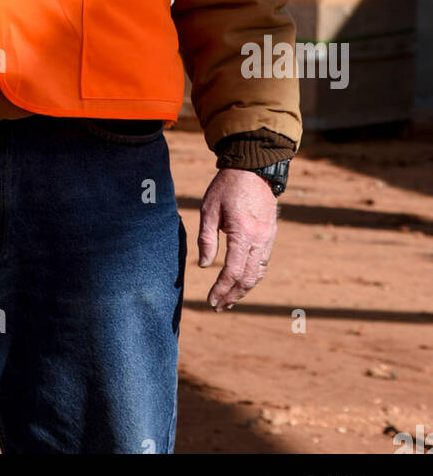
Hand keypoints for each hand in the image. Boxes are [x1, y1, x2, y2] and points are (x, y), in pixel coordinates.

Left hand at [197, 168, 277, 310]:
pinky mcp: (271, 235)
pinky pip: (263, 262)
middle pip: (248, 278)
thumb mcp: (209, 209)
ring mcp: (268, 238)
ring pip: (258, 273)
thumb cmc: (227, 186)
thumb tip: (204, 266)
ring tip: (229, 300)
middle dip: (233, 295)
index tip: (211, 300)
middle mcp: (259, 239)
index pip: (232, 271)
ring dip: (244, 289)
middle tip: (219, 307)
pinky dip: (253, 276)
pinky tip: (242, 281)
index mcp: (243, 233)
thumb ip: (207, 239)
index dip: (221, 289)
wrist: (254, 168)